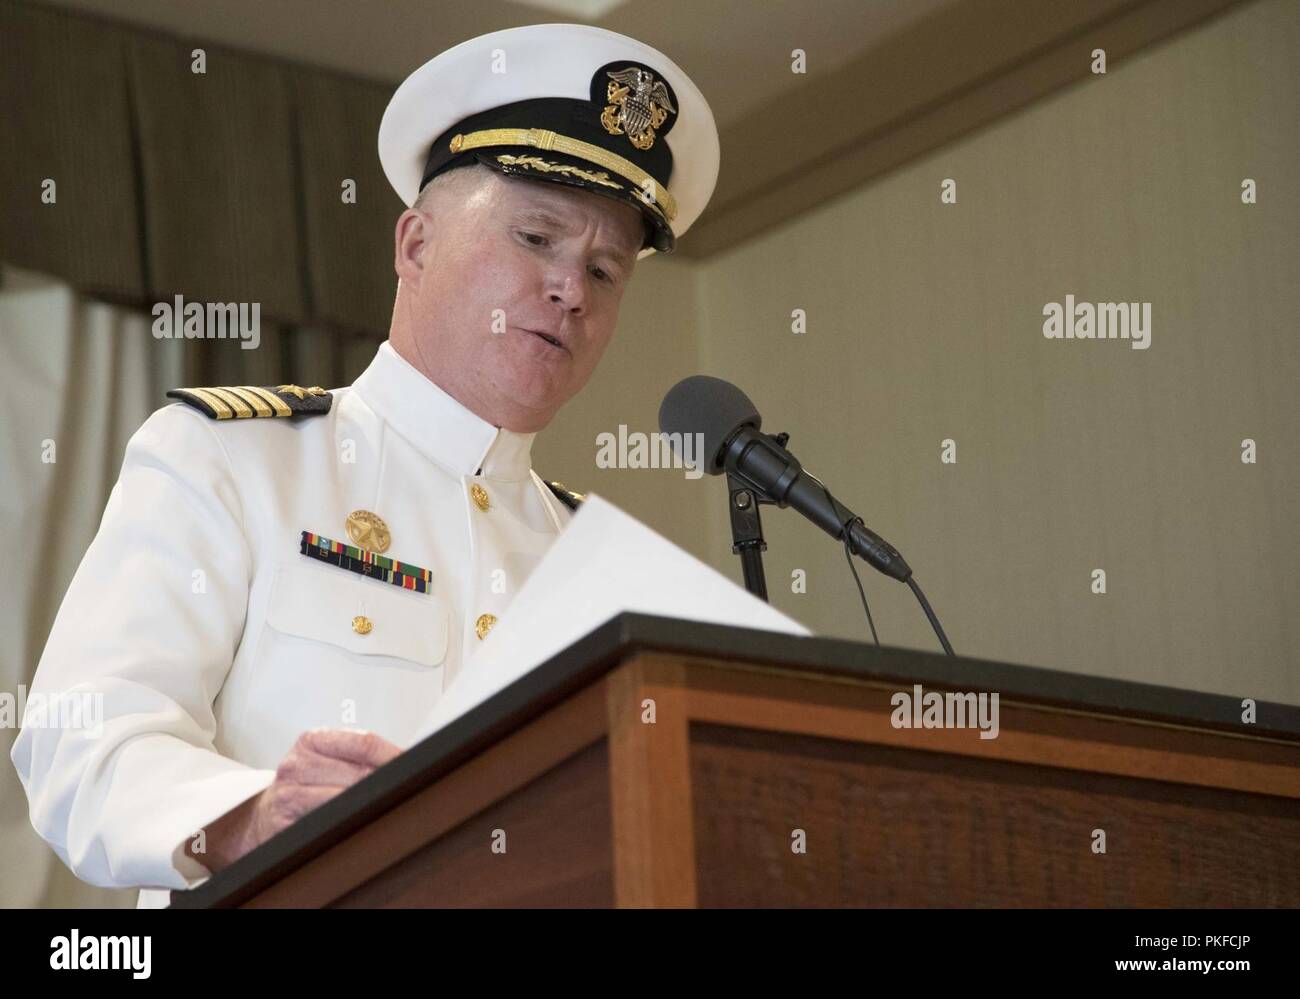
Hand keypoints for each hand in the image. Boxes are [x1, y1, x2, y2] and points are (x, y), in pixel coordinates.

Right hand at [186, 728, 401, 873]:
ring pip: (345, 796)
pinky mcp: (284, 820)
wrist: (260, 818)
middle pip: (358, 771)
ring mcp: (288, 792)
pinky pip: (327, 820)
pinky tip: (362, 821)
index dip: (394, 756)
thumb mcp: (326, 762)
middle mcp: (297, 763)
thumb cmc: (302, 787)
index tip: (419, 766)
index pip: (364, 743)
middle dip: (387, 782)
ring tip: (391, 805)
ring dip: (371, 803)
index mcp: (312, 740)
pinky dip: (349, 820)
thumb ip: (358, 757)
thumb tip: (409, 761)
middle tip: (412, 788)